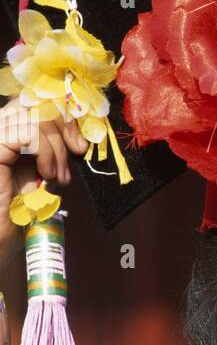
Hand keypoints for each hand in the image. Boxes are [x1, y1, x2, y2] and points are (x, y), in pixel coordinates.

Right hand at [0, 96, 87, 272]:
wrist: (0, 240)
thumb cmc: (19, 213)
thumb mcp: (43, 175)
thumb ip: (53, 154)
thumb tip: (77, 139)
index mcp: (9, 134)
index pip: (37, 106)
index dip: (63, 120)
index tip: (80, 145)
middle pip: (36, 105)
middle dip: (63, 131)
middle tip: (74, 159)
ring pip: (33, 117)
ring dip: (56, 148)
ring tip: (57, 177)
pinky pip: (26, 132)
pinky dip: (45, 151)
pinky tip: (46, 174)